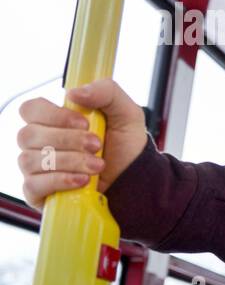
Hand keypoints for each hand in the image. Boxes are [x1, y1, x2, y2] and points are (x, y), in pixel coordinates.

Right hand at [15, 78, 146, 208]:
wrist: (135, 180)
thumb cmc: (125, 146)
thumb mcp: (126, 113)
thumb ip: (106, 92)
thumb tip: (73, 92)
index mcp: (53, 120)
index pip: (30, 109)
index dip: (54, 115)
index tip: (85, 123)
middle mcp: (38, 143)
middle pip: (29, 135)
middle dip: (68, 140)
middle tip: (97, 145)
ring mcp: (35, 168)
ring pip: (30, 160)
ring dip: (70, 161)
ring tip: (97, 166)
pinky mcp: (37, 193)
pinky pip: (32, 185)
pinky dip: (60, 181)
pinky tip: (83, 181)